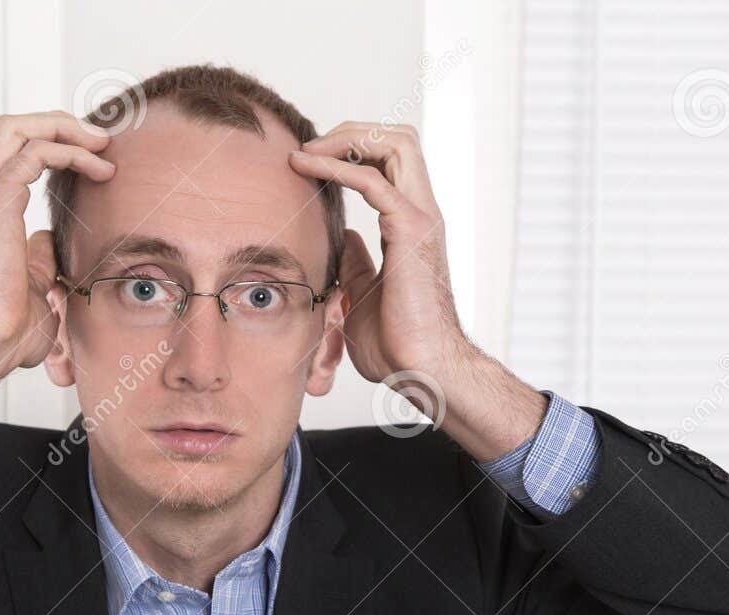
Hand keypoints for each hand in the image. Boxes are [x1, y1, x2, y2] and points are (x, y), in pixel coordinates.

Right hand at [0, 111, 114, 440]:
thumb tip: (52, 245)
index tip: (92, 158)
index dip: (50, 144)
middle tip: (99, 140)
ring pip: (17, 128)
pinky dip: (70, 152)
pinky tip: (99, 168)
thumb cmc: (6, 331)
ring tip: (104, 146)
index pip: (10, 154)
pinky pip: (35, 152)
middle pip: (8, 128)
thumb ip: (40, 260)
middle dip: (57, 123)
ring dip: (66, 129)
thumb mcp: (34, 286)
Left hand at [288, 123, 469, 393]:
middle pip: (399, 138)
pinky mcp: (409, 229)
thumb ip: (357, 263)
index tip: (311, 161)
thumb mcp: (362, 294)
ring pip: (394, 142)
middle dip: (352, 131)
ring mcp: (420, 217)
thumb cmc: (397, 344)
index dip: (354, 150)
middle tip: (311, 146)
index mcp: (412, 225)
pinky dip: (336, 165)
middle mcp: (422, 212)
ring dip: (346, 137)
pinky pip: (372, 178)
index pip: (391, 163)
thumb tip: (345, 242)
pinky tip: (307, 167)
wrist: (421, 368)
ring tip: (308, 150)